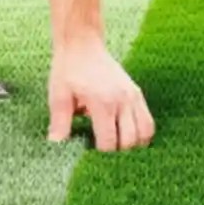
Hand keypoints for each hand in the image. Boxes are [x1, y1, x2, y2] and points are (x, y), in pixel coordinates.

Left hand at [48, 34, 154, 151]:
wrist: (82, 44)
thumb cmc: (68, 70)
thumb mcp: (59, 97)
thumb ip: (59, 124)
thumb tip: (55, 147)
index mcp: (102, 103)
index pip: (109, 143)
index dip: (100, 157)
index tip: (89, 160)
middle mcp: (122, 101)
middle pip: (130, 142)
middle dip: (118, 155)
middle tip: (103, 159)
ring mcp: (133, 97)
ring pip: (145, 133)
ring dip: (133, 146)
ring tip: (117, 150)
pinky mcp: (137, 93)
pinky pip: (148, 121)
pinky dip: (142, 134)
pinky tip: (128, 138)